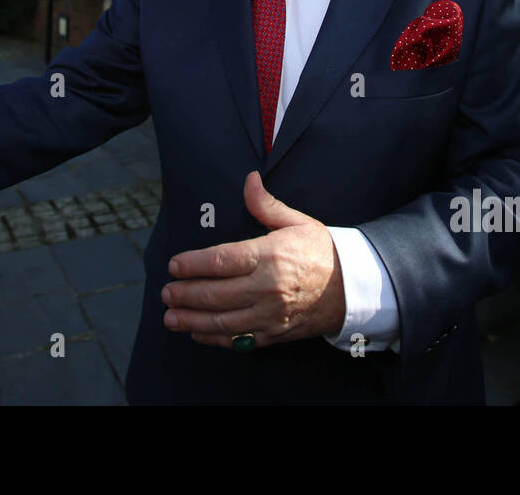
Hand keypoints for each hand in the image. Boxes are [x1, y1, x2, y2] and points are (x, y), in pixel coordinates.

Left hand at [161, 171, 345, 348]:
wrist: (353, 286)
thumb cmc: (320, 250)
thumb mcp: (296, 221)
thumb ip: (266, 205)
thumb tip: (248, 179)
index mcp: (270, 256)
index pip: (221, 261)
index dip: (193, 264)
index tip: (174, 265)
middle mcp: (268, 288)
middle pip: (216, 294)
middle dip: (186, 294)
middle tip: (166, 292)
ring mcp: (271, 314)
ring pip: (223, 321)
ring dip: (192, 321)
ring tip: (171, 317)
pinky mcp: (275, 333)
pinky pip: (239, 340)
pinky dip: (216, 338)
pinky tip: (197, 334)